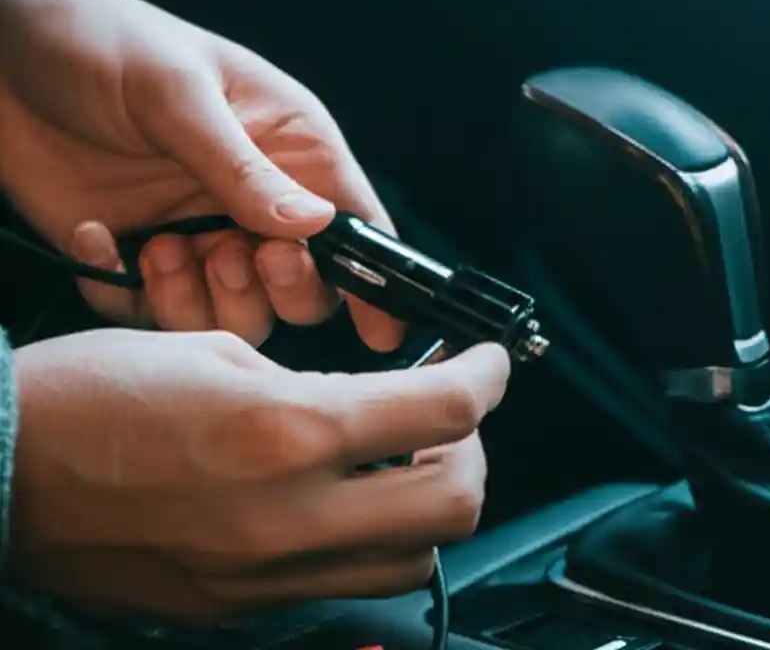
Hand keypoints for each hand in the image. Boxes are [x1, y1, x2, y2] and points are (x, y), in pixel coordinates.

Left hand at [0, 0, 401, 349]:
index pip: (355, 226)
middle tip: (231, 254)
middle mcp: (254, 203)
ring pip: (235, 316)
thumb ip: (243, 167)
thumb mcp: (177, 92)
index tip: (379, 330)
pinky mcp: (137, 261)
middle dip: (276, 290)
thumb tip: (317, 226)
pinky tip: (99, 235)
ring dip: (200, 299)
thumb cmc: (103, 43)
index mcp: (291, 150)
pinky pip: (150, 314)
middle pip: (305, 289)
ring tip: (160, 245)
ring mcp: (198, 236)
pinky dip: (127, 292)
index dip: (375, 282)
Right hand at [9, 329, 508, 621]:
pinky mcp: (239, 605)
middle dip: (473, 452)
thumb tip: (381, 406)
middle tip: (451, 419)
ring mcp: (266, 575)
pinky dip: (367, 542)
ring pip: (411, 561)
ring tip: (398, 462)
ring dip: (426, 507)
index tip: (490, 365)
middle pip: (455, 506)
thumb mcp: (218, 356)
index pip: (445, 411)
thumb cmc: (87, 399)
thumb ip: (319, 388)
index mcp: (287, 433)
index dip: (489, 378)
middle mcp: (288, 518)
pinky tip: (341, 500)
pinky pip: (341, 584)